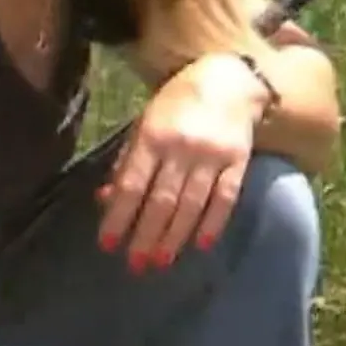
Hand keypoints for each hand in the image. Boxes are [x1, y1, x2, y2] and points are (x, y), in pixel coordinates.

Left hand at [97, 53, 272, 270]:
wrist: (229, 80)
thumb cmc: (177, 104)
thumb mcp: (145, 124)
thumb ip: (127, 160)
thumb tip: (107, 199)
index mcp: (152, 136)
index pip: (132, 184)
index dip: (119, 216)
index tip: (108, 244)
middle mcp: (181, 147)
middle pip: (161, 200)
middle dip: (146, 235)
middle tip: (135, 265)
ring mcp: (212, 155)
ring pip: (191, 204)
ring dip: (175, 236)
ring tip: (162, 261)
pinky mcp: (239, 161)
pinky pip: (226, 197)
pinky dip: (213, 223)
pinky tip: (202, 244)